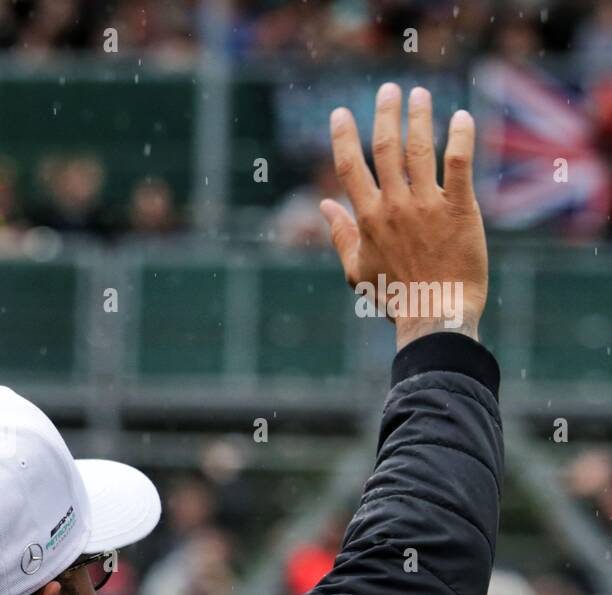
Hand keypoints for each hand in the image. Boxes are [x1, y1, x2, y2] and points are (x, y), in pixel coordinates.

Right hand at [321, 83, 487, 348]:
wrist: (435, 314)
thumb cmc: (395, 297)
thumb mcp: (356, 269)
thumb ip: (340, 234)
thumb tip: (323, 204)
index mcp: (367, 218)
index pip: (349, 167)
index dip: (343, 136)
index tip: (340, 112)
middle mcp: (394, 206)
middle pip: (385, 148)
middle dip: (385, 114)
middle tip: (389, 90)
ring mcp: (427, 206)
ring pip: (419, 149)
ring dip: (419, 117)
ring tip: (421, 94)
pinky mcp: (459, 209)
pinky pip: (459, 164)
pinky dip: (460, 137)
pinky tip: (461, 117)